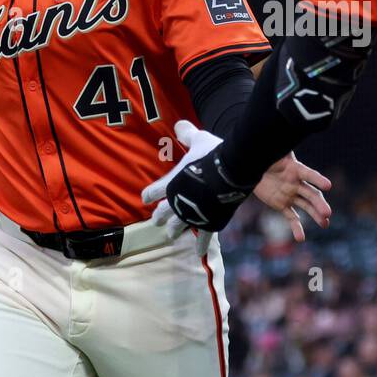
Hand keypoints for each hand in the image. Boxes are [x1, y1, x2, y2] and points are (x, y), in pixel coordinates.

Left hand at [142, 120, 245, 254]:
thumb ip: (187, 133)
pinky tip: (198, 252)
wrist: (231, 171)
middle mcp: (177, 202)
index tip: (145, 198)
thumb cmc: (212, 154)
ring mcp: (192, 214)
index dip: (149, 195)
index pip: (153, 191)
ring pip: (178, 226)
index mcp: (171, 183)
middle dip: (158, 216)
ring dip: (173, 231)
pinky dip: (201, 245)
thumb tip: (178, 123)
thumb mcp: (198, 139)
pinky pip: (204, 237)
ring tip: (170, 235)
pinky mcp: (209, 222)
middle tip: (155, 221)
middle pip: (162, 212)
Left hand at [253, 153, 331, 240]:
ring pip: (306, 206)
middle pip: (311, 194)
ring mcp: (291, 194)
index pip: (309, 174)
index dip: (318, 179)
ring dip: (315, 214)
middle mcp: (296, 183)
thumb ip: (276, 145)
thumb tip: (280, 127)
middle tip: (327, 213)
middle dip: (319, 203)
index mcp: (295, 168)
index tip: (328, 185)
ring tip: (325, 223)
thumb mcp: (269, 149)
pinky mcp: (282, 204)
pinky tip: (301, 238)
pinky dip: (297, 227)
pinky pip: (291, 217)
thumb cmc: (263, 155)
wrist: (252, 167)